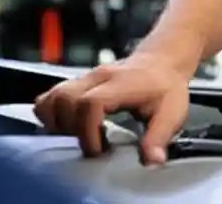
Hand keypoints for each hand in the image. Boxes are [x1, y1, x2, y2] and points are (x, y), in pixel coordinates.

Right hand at [33, 52, 190, 164]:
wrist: (162, 61)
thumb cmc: (165, 86)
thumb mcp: (172, 113)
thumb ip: (158, 137)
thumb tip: (151, 160)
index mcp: (120, 84)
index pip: (90, 103)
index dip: (88, 131)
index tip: (99, 150)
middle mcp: (98, 77)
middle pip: (64, 99)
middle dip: (71, 129)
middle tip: (92, 144)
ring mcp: (85, 78)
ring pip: (52, 97)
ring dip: (58, 122)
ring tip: (80, 135)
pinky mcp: (77, 82)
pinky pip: (50, 96)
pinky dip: (52, 114)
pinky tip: (70, 126)